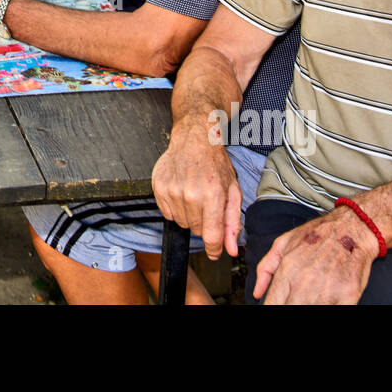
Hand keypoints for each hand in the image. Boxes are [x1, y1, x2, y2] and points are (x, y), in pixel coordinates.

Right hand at [152, 128, 242, 260]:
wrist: (195, 139)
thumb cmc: (216, 164)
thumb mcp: (232, 191)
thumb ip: (232, 223)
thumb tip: (231, 250)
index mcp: (212, 196)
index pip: (211, 237)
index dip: (214, 249)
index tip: (215, 252)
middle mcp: (191, 195)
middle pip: (196, 231)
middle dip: (204, 223)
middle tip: (207, 205)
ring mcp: (172, 191)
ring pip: (182, 223)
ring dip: (190, 216)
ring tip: (194, 196)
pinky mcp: (159, 188)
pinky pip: (168, 214)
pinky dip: (176, 208)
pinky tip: (182, 192)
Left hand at [253, 207, 378, 304]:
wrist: (351, 226)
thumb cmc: (318, 234)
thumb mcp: (283, 243)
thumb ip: (266, 268)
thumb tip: (257, 292)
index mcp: (288, 270)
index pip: (272, 304)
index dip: (272, 307)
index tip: (275, 307)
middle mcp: (306, 282)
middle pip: (289, 309)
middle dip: (289, 307)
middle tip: (293, 301)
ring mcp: (327, 290)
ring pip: (309, 311)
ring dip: (307, 307)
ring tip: (308, 300)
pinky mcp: (348, 295)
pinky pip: (335, 310)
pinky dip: (328, 307)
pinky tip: (325, 301)